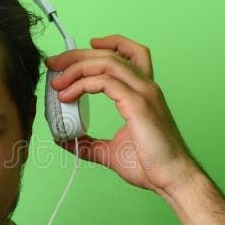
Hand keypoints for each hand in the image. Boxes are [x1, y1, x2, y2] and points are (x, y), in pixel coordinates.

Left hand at [46, 34, 199, 194]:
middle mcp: (145, 86)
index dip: (105, 45)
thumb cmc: (150, 165)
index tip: (78, 53)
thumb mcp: (109, 152)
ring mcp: (143, 92)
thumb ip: (87, 144)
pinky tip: (67, 96)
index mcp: (143, 92)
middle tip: (53, 62)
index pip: (128, 54)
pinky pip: (104, 82)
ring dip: (76, 67)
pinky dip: (81, 84)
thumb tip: (65, 141)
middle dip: (78, 54)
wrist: (171, 179)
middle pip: (110, 54)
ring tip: (57, 81)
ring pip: (106, 62)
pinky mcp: (138, 104)